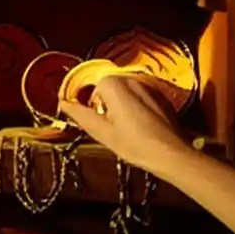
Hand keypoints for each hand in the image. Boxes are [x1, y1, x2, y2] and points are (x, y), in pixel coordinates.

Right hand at [58, 73, 190, 174]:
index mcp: (115, 85)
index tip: (101, 122)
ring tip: (129, 129)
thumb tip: (63, 103)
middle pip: (111, 87)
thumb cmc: (134, 144)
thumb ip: (80, 115)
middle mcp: (133, 79)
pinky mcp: (163, 96)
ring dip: (124, 105)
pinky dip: (139, 107)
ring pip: (127, 92)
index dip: (94, 105)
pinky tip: (143, 127)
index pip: (94, 86)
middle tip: (113, 127)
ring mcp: (150, 86)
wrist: (171, 154)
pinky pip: (143, 97)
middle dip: (109, 103)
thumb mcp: (101, 132)